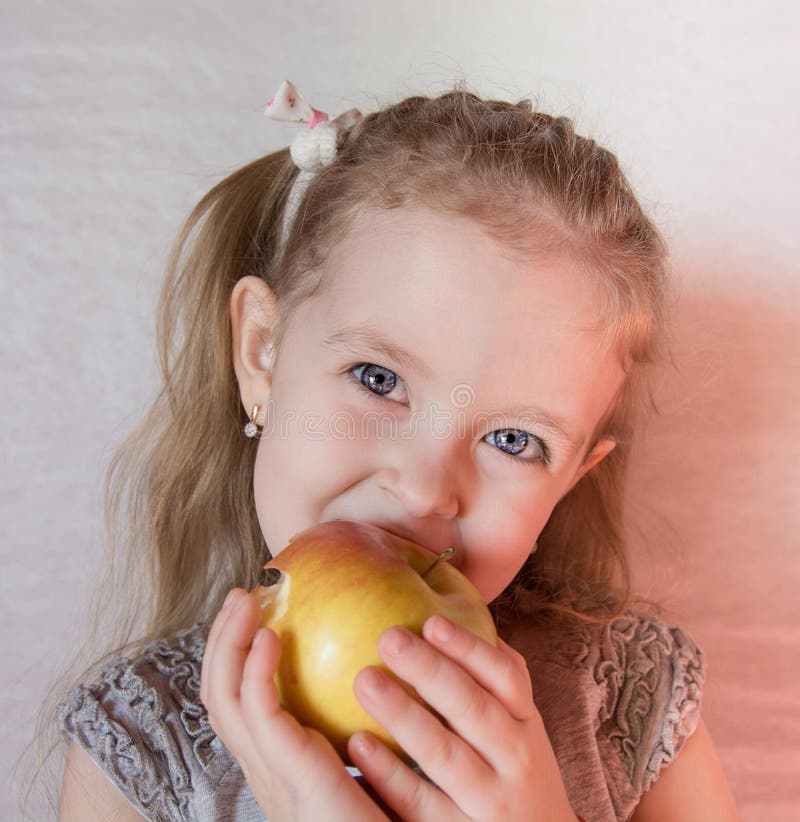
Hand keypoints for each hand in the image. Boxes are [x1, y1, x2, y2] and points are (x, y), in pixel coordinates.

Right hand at [200, 589, 387, 821]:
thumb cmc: (389, 816)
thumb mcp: (363, 757)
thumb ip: (354, 719)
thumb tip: (373, 659)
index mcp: (274, 762)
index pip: (234, 702)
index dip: (233, 654)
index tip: (251, 610)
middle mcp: (261, 766)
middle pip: (216, 694)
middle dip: (221, 639)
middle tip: (241, 594)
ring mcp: (269, 773)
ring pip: (224, 699)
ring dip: (230, 643)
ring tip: (247, 600)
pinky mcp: (290, 774)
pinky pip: (260, 713)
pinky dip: (257, 670)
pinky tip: (273, 636)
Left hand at [347, 616, 577, 820]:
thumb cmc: (512, 771)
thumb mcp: (517, 728)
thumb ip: (493, 680)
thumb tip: (458, 611)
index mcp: (524, 724)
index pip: (506, 678)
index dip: (470, 649)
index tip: (431, 622)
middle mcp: (515, 760)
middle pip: (474, 709)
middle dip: (431, 671)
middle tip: (387, 637)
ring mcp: (489, 802)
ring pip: (446, 755)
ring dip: (404, 716)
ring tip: (364, 680)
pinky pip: (421, 805)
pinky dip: (390, 774)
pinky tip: (359, 744)